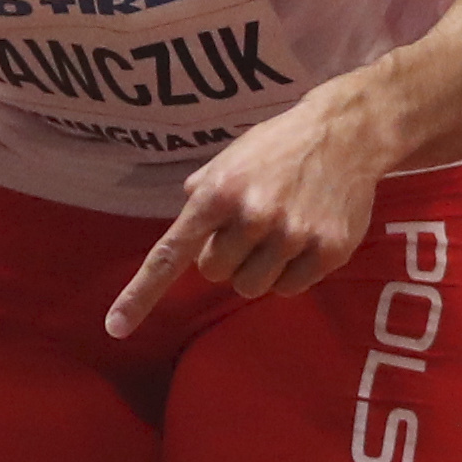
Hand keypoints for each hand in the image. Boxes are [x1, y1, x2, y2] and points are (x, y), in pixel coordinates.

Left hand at [109, 88, 393, 333]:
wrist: (346, 133)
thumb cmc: (278, 147)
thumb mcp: (228, 159)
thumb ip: (201, 195)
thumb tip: (185, 232)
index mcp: (218, 193)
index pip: (170, 254)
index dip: (140, 294)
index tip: (116, 328)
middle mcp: (253, 216)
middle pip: (214, 274)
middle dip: (224, 256)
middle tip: (247, 227)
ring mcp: (293, 236)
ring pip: (251, 288)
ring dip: (257, 268)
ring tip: (277, 232)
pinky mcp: (328, 251)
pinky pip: (289, 289)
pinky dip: (290, 273)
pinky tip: (303, 238)